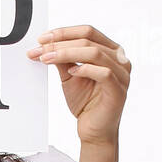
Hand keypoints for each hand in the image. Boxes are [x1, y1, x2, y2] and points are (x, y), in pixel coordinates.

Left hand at [26, 24, 129, 146]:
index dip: (64, 32)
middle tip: (39, 49)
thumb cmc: (86, 102)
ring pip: (94, 53)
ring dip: (66, 53)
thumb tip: (45, 45)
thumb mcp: (69, 75)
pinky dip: (85, 69)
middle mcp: (119, 59)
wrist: (93, 130)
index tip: (42, 39)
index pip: (88, 31)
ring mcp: (122, 74)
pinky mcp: (119, 89)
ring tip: (47, 58)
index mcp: (110, 51)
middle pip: (89, 40)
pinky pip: (104, 72)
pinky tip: (71, 72)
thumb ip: (63, 59)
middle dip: (60, 43)